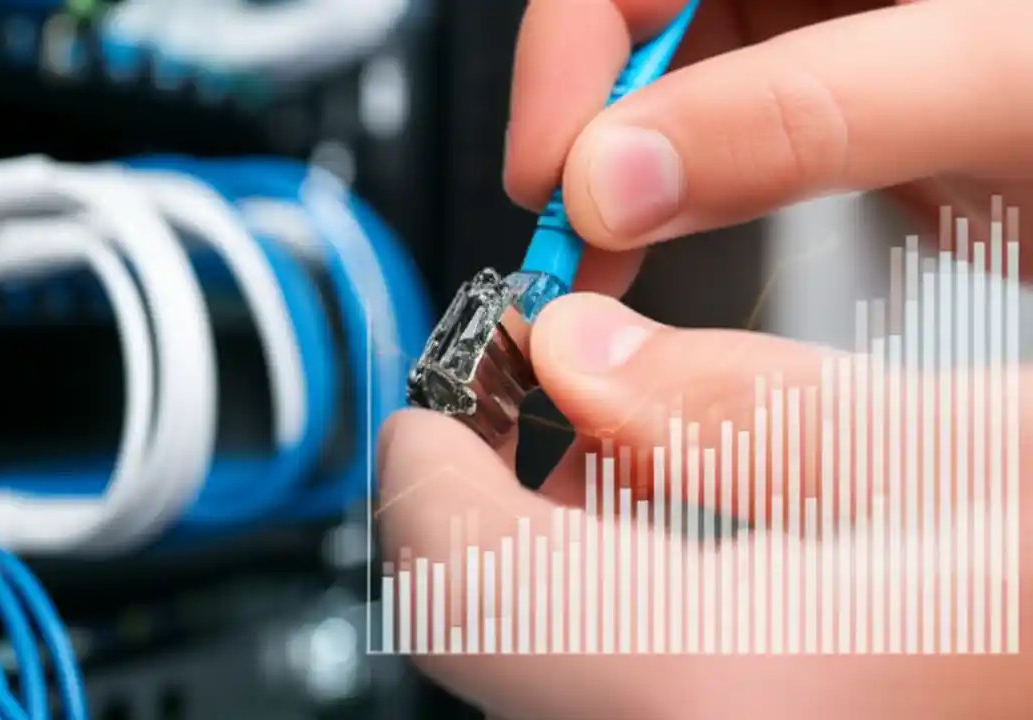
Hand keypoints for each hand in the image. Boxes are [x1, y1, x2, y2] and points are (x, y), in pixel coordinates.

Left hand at [378, 294, 1032, 718]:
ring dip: (546, 573)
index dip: (423, 482)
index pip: (465, 590)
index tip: (433, 412)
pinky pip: (635, 700)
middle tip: (526, 418)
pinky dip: (615, 629)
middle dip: (485, 523)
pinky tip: (689, 558)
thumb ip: (748, 407)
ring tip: (614, 463)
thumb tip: (585, 360)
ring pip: (558, 683)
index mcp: (765, 686)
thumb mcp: (983, 449)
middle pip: (496, 651)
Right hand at [504, 0, 1032, 293]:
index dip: (575, 46)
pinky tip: (669, 245)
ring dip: (625, 180)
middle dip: (593, 128)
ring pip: (674, 94)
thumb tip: (617, 172)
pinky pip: (722, 144)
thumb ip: (803, 117)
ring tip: (607, 259)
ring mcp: (837, 37)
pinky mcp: (846, 111)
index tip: (557, 167)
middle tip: (572, 234)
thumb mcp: (1001, 86)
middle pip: (647, 21)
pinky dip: (678, 204)